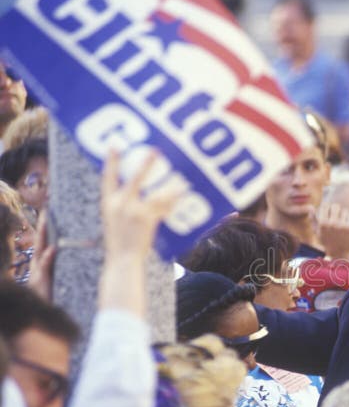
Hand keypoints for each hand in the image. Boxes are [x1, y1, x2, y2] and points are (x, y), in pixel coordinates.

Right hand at [27, 212, 55, 300]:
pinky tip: (53, 249)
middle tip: (47, 208)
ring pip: (41, 251)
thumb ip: (56, 269)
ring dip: (43, 236)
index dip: (46, 227)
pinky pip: (45, 269)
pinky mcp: (42, 283)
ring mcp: (39, 274)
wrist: (40, 321)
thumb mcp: (53, 284)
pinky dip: (48, 258)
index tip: (49, 210)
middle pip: (41, 242)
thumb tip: (63, 254)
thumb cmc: (48, 302)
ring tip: (46, 221)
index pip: (44, 242)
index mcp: (42, 265)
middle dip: (43, 225)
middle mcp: (38, 267)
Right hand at [98, 149, 185, 313]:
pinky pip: (164, 208)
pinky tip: (183, 195)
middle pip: (134, 179)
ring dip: (169, 186)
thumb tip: (142, 192)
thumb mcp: (115, 220)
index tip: (115, 146)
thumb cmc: (120, 241)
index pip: (107, 177)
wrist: (122, 261)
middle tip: (155, 150)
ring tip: (180, 179)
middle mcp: (119, 204)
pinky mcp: (146, 220)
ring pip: (155, 194)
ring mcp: (133, 212)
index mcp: (108, 203)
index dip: (112, 161)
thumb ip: (124, 205)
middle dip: (145, 164)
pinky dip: (173, 202)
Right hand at [316, 202, 348, 260]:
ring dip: (343, 214)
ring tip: (341, 222)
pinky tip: (346, 224)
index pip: (325, 205)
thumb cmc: (326, 241)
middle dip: (335, 210)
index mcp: (322, 223)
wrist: (339, 253)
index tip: (328, 212)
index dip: (327, 207)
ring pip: (344, 210)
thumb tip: (311, 207)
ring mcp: (342, 225)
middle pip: (335, 206)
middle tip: (336, 216)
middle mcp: (332, 223)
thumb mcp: (317, 231)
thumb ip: (313, 219)